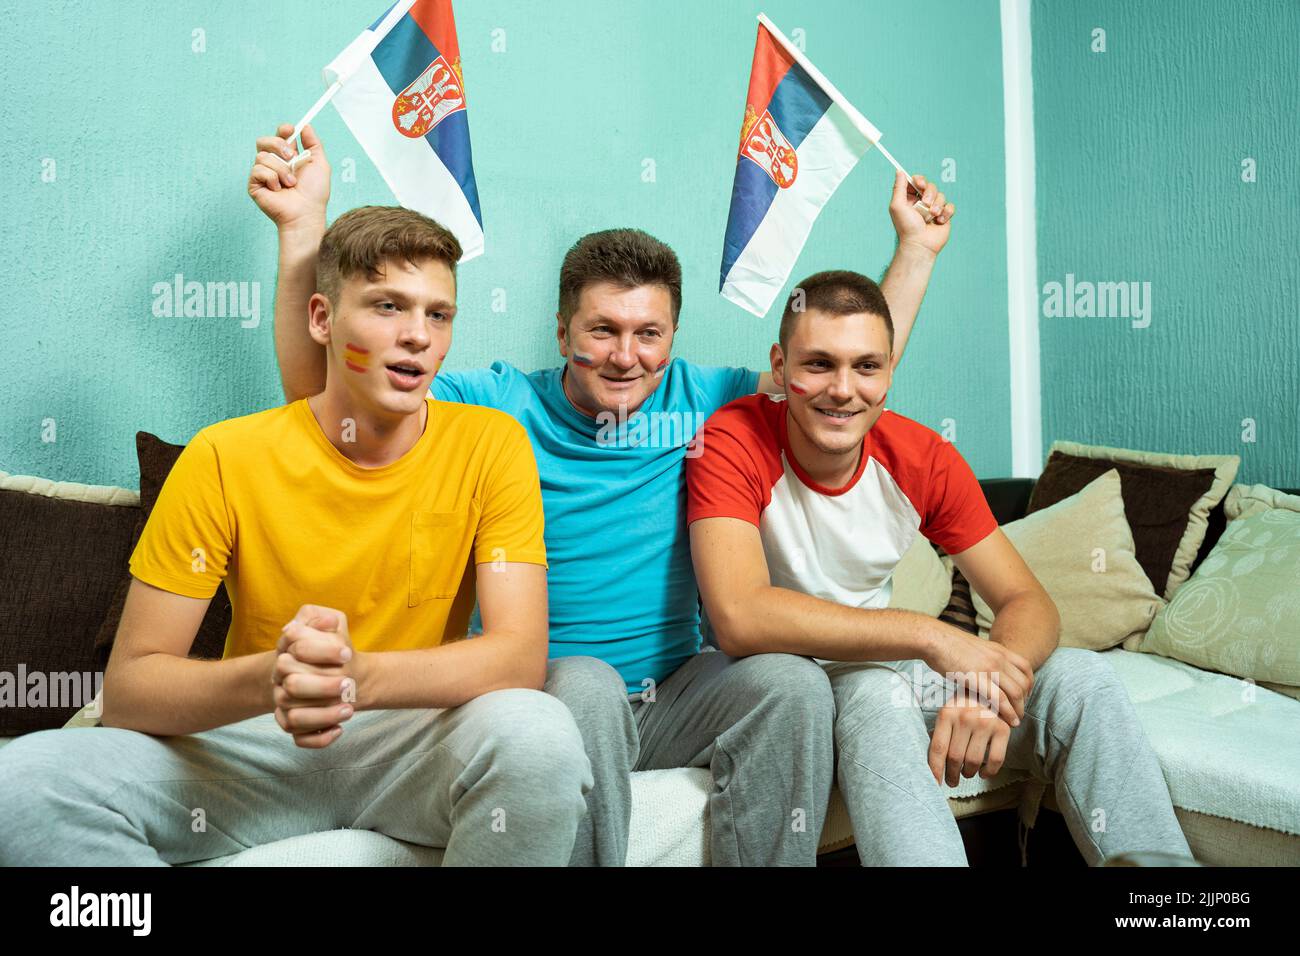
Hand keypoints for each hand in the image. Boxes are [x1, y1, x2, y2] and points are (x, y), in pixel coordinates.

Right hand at [247, 123, 330, 229]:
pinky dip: (272, 178)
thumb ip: (313, 144)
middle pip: (264, 141)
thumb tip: (305, 126)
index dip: (283, 131)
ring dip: (281, 169)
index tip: (290, 130)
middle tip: (291, 157)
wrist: (306, 213)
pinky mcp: (254, 184)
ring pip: (262, 156)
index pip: (279, 136)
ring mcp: (263, 175)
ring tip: (291, 183)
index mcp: (288, 158)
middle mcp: (274, 164)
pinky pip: (258, 170)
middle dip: (278, 145)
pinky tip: (279, 190)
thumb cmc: (315, 193)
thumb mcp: (320, 164)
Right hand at [272, 604, 356, 748]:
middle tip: (349, 684)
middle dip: (323, 686)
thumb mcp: (330, 623)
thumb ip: (323, 617)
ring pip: (294, 718)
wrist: (330, 669)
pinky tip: (339, 730)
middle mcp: (281, 680)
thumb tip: (329, 622)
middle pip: (293, 686)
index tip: (348, 653)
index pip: (296, 649)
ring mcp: (285, 704)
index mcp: (287, 652)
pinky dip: (319, 738)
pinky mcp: (293, 725)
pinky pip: (299, 739)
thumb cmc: (330, 644)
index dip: (323, 651)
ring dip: (324, 716)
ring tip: (350, 709)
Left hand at [889, 170, 953, 256]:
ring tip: (931, 216)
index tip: (919, 184)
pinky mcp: (944, 216)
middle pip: (931, 186)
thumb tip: (899, 171)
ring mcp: (933, 209)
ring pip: (941, 195)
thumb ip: (898, 187)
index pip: (917, 182)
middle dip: (930, 193)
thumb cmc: (906, 227)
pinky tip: (939, 221)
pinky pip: (950, 206)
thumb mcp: (897, 205)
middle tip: (925, 203)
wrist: (920, 245)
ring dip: (937, 205)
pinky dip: (946, 213)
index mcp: (910, 199)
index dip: (920, 180)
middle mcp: (922, 202)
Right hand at [922, 621, 1033, 726]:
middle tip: (1019, 711)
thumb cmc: (948, 645)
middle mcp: (999, 658)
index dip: (1029, 685)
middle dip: (1025, 700)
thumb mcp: (975, 648)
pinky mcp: (977, 678)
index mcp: (999, 650)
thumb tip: (988, 671)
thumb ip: (986, 659)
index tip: (1024, 696)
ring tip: (1016, 720)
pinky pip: (1000, 699)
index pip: (1026, 668)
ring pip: (1016, 693)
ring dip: (1019, 710)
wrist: (934, 639)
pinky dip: (1008, 712)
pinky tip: (1009, 722)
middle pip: (1024, 683)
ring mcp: (989, 668)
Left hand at [929, 690, 1012, 786]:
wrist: (991, 689)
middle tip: (951, 781)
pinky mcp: (1003, 728)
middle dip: (951, 775)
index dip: (935, 770)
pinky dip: (988, 772)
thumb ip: (941, 733)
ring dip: (968, 773)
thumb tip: (932, 763)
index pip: (937, 748)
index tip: (934, 783)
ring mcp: (985, 722)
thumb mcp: (948, 711)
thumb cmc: (964, 704)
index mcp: (947, 713)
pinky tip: (982, 773)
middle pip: (954, 757)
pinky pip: (995, 759)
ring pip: (973, 761)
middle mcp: (965, 717)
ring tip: (966, 774)